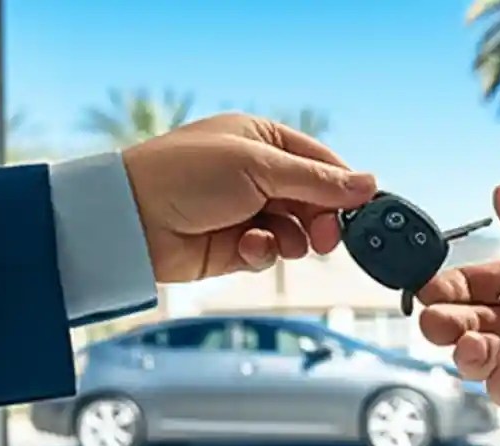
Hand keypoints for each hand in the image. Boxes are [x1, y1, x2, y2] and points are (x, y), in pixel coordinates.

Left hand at [121, 112, 377, 281]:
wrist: (130, 219)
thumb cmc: (185, 175)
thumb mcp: (259, 167)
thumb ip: (317, 181)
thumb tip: (369, 184)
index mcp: (262, 139)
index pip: (320, 162)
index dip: (342, 187)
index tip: (362, 209)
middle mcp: (256, 173)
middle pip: (313, 200)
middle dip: (321, 220)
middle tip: (326, 238)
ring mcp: (245, 210)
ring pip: (295, 231)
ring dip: (292, 239)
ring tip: (280, 242)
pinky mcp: (234, 245)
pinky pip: (268, 252)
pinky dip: (263, 253)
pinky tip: (247, 248)